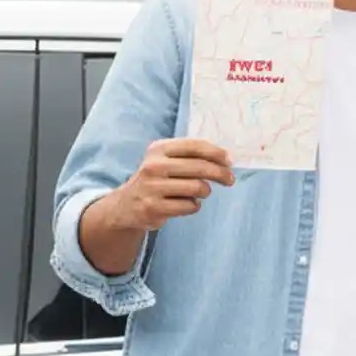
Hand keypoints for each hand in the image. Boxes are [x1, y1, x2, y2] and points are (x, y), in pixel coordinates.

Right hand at [108, 138, 234, 231]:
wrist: (125, 205)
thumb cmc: (156, 179)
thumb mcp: (166, 159)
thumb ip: (191, 156)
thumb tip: (226, 160)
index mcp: (159, 149)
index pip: (195, 146)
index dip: (217, 153)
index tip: (229, 161)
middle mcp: (153, 166)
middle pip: (201, 168)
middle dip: (221, 174)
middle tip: (230, 180)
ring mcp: (152, 188)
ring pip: (198, 188)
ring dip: (205, 191)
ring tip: (200, 192)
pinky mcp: (153, 208)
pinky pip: (190, 206)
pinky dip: (194, 206)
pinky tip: (186, 204)